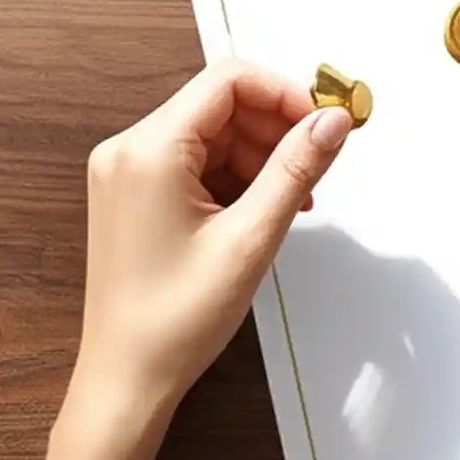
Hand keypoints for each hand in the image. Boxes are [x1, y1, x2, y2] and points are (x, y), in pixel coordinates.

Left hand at [39, 59, 352, 459]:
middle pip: (221, 103)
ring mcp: (130, 173)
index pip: (228, 80)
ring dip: (261, 155)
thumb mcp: (251, 238)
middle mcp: (130, 151)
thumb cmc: (173, 321)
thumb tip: (332, 121)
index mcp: (147, 150)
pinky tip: (266, 209)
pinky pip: (198, 162)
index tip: (324, 121)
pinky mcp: (138, 195)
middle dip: (277, 127)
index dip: (285, 92)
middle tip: (319, 163)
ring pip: (214, 133)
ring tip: (295, 200)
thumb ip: (296, 169)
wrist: (127, 379)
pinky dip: (238, 176)